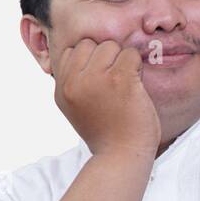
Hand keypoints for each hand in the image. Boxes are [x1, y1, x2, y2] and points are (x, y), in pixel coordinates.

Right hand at [52, 38, 161, 157]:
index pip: (72, 51)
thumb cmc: (106, 133)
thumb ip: (75, 82)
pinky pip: (131, 54)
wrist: (121, 156)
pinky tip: (136, 87)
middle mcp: (74, 82)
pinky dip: (138, 67)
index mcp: (62, 88)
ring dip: (123, 61)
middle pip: (90, 44)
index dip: (90, 61)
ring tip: (125, 86)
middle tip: (115, 84)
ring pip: (111, 45)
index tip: (101, 82)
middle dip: (105, 58)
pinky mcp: (120, 80)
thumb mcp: (76, 108)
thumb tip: (85, 51)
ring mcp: (96, 79)